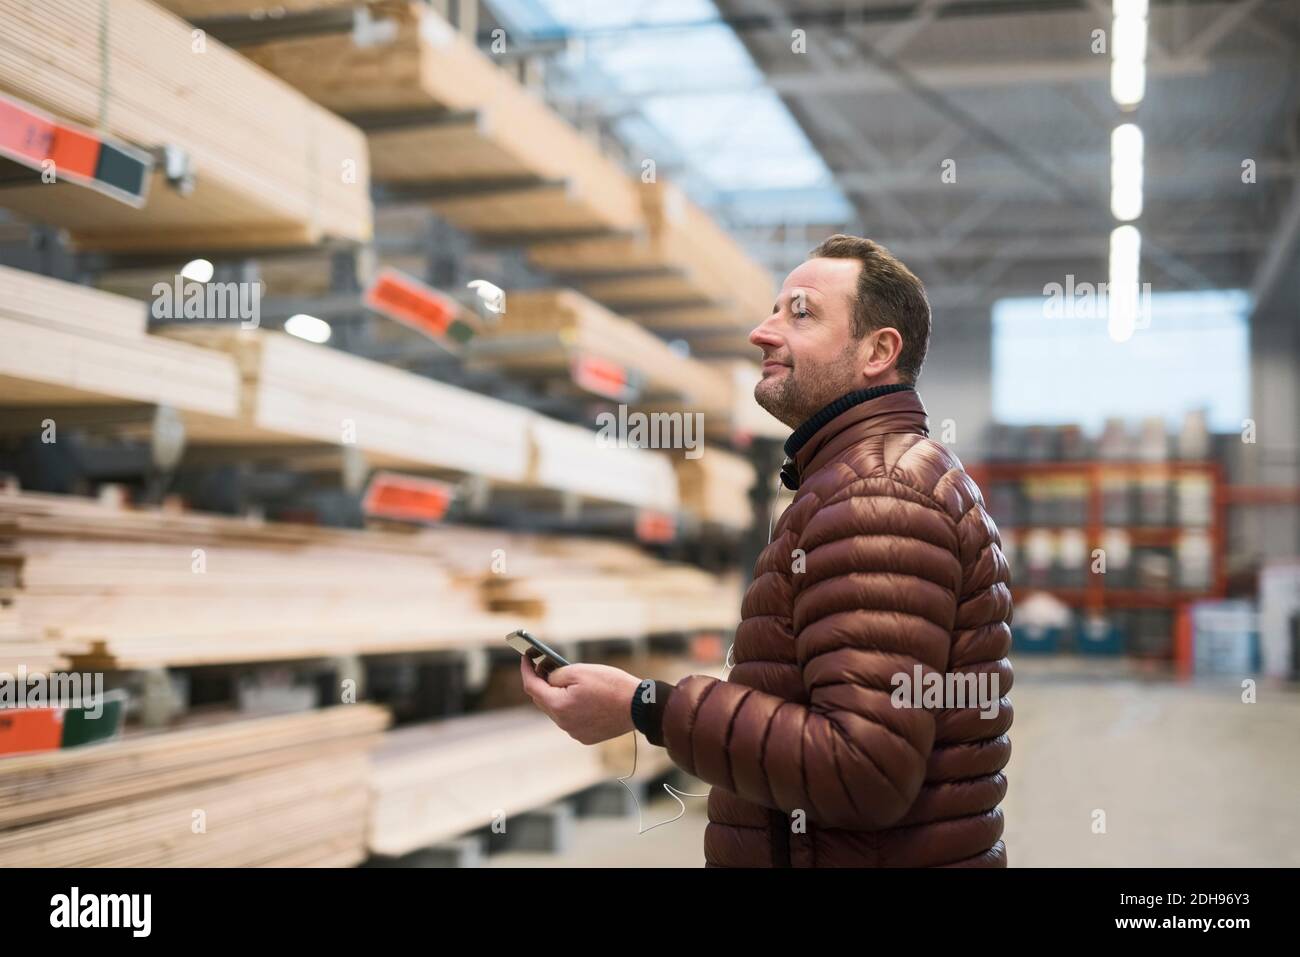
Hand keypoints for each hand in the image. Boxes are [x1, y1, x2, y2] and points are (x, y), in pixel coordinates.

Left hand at [519, 655, 641, 744]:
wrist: (639, 706)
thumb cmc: (611, 685)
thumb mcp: (579, 670)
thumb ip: (556, 674)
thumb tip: (547, 678)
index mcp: (559, 706)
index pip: (532, 687)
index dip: (526, 670)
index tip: (525, 657)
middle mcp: (563, 723)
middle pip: (543, 701)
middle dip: (540, 682)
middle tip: (542, 665)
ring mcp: (574, 732)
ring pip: (556, 711)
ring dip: (556, 696)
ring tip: (563, 679)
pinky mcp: (586, 737)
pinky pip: (570, 720)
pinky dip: (570, 707)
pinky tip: (580, 696)